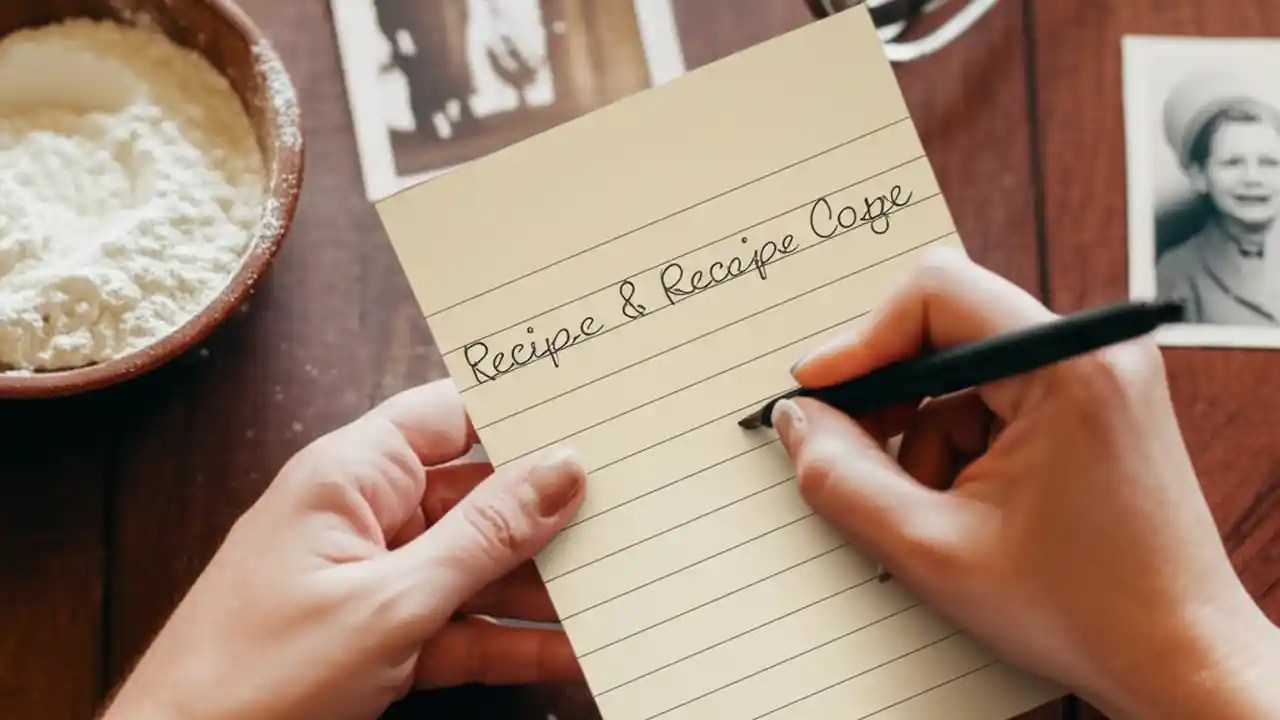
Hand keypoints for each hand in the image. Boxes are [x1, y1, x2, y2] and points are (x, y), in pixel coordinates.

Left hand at [102, 381, 586, 719]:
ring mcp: (376, 580)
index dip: (518, 412)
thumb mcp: (390, 602)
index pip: (449, 415)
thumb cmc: (254, 676)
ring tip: (615, 586)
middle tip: (627, 511)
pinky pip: (462, 627)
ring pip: (477, 566)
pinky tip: (569, 648)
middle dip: (546, 512)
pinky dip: (510, 642)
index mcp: (350, 475)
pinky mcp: (383, 638)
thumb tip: (560, 471)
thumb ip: (483, 538)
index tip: (593, 417)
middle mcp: (366, 516)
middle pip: (476, 496)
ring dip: (539, 585)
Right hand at [772, 249, 1279, 719]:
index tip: (821, 391)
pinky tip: (967, 508)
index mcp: (1068, 366)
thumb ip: (842, 479)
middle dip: (892, 398)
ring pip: (964, 376)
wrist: (1178, 657)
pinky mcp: (1093, 407)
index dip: (862, 339)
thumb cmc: (1085, 609)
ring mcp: (1098, 378)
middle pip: (948, 331)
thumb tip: (798, 420)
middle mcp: (1093, 352)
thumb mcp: (932, 549)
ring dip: (925, 437)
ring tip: (937, 511)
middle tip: (855, 454)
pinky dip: (960, 449)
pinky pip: (995, 401)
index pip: (936, 293)